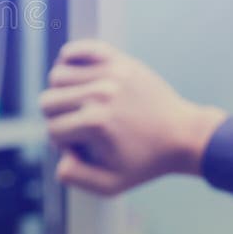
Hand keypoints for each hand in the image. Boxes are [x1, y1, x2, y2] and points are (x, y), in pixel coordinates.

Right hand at [40, 40, 226, 195]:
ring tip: (80, 104)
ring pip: (57, 75)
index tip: (83, 147)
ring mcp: (110, 74)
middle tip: (78, 125)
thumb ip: (76, 177)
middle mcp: (100, 94)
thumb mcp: (111, 184)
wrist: (184, 136)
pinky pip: (77, 49)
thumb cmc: (145, 162)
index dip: (62, 143)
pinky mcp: (118, 60)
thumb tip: (59, 157)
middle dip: (57, 117)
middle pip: (48, 100)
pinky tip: (79, 76)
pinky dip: (68, 59)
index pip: (51, 129)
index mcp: (95, 124)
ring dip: (62, 93)